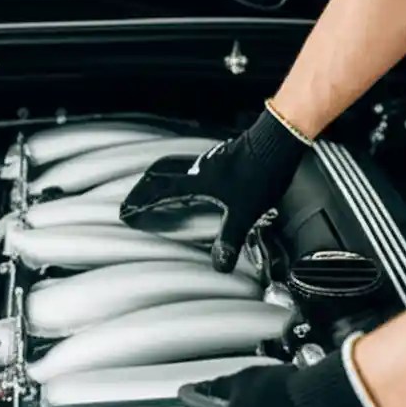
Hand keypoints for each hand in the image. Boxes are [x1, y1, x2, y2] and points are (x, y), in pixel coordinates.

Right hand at [119, 103, 309, 272]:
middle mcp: (199, 168)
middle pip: (160, 173)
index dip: (141, 202)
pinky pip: (192, 164)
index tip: (127, 211)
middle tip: (134, 198)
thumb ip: (229, 239)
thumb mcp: (243, 213)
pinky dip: (181, 173)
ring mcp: (210, 159)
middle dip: (143, 187)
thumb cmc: (259, 173)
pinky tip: (193, 181)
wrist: (278, 141)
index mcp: (197, 181)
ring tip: (156, 188)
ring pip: (175, 166)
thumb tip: (219, 264)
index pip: (159, 191)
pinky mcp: (223, 155)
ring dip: (161, 177)